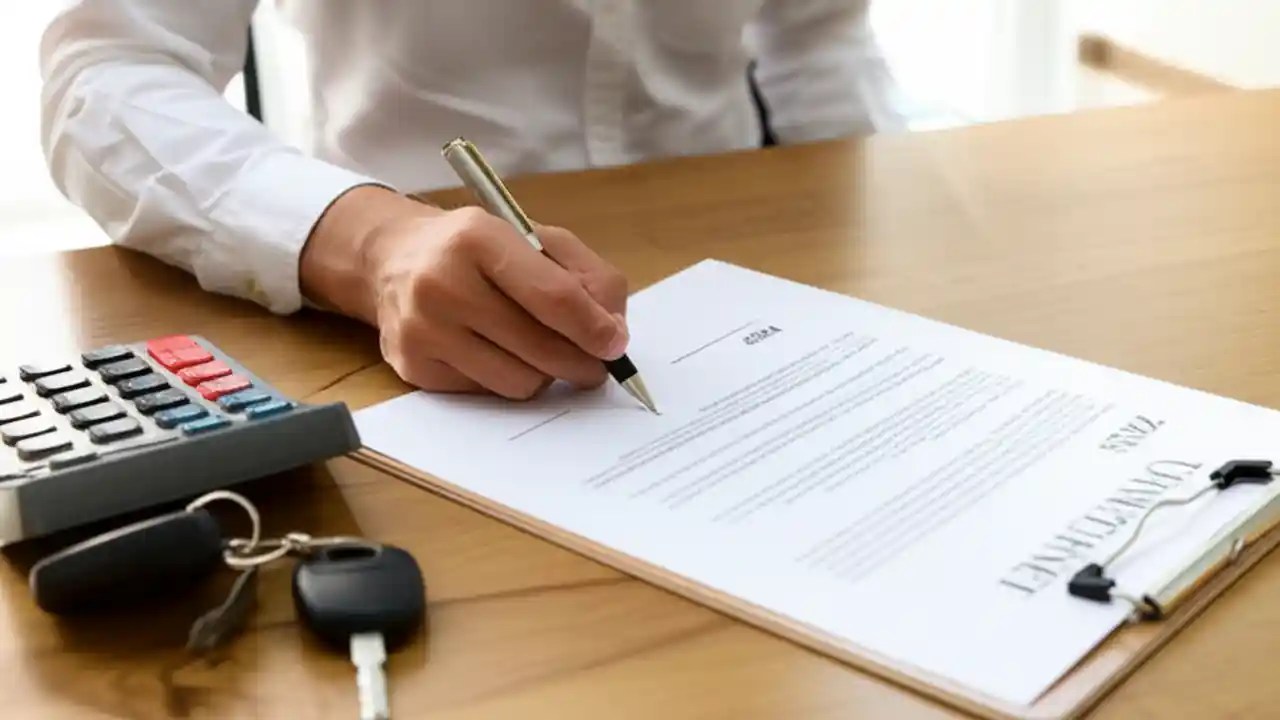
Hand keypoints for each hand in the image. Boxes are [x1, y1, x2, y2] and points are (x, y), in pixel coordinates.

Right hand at [299, 186, 628, 398]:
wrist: (391, 258)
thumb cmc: (476, 249)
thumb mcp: (533, 238)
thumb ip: (586, 275)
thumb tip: (614, 332)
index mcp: (478, 238)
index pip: (554, 298)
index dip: (594, 328)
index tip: (616, 345)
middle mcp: (442, 284)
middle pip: (540, 348)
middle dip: (581, 362)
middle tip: (595, 364)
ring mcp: (423, 329)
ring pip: (518, 381)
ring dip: (545, 374)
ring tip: (543, 353)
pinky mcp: (413, 366)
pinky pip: (488, 392)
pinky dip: (508, 378)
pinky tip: (500, 353)